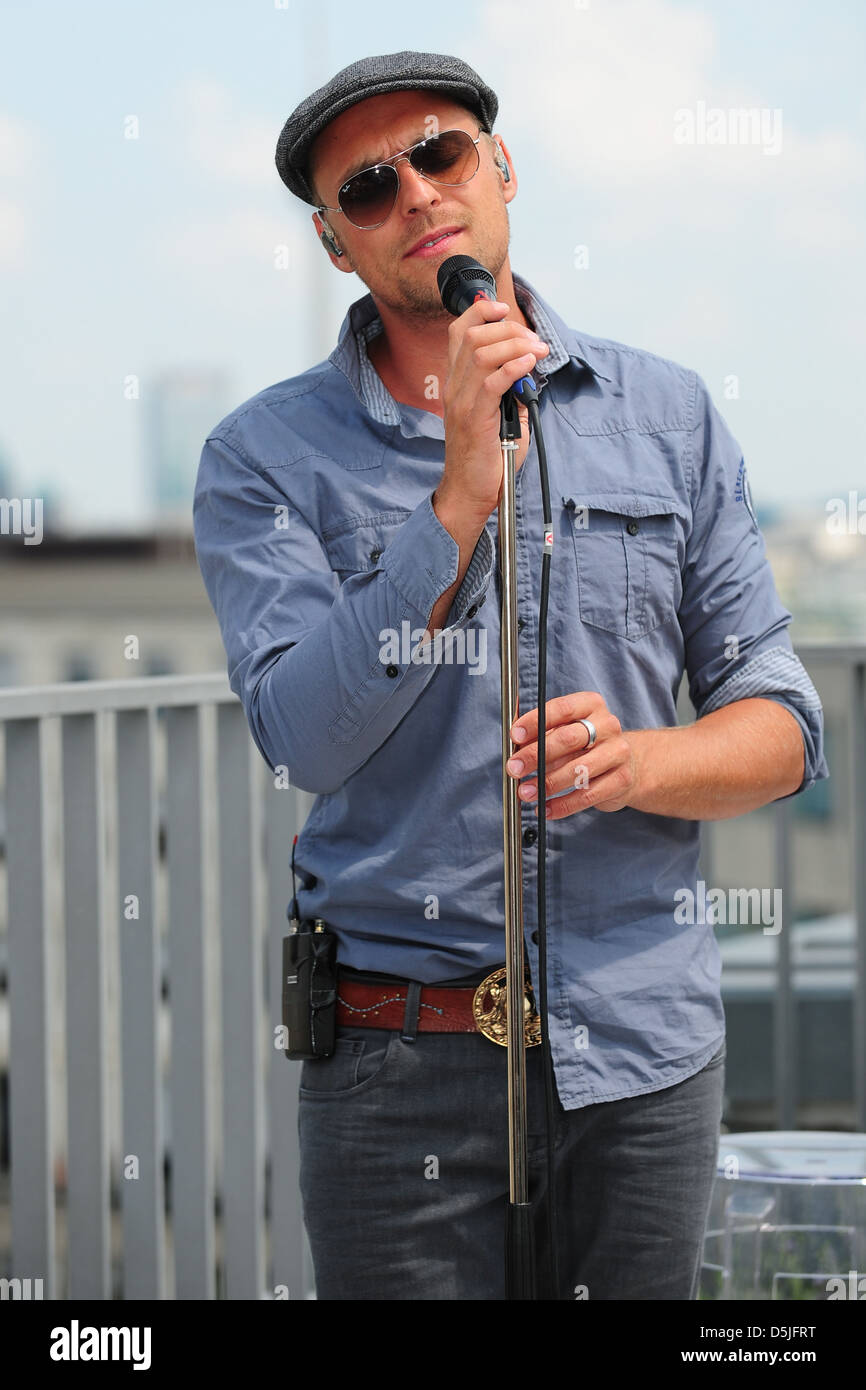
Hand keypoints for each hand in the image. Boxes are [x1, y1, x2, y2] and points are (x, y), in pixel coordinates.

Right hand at [439, 297, 549, 519]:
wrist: (469, 492)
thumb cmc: (485, 456)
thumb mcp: (500, 414)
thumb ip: (510, 388)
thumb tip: (529, 367)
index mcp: (457, 382)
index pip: (459, 332)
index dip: (480, 312)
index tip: (504, 309)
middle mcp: (454, 388)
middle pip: (474, 337)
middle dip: (510, 330)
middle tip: (535, 342)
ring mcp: (461, 403)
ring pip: (482, 354)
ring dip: (516, 346)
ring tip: (538, 353)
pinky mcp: (474, 420)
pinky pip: (492, 383)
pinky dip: (513, 368)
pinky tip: (529, 366)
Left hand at [506, 691, 636, 819]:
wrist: (625, 764)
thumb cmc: (584, 745)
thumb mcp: (563, 729)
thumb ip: (538, 729)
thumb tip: (512, 732)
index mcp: (591, 705)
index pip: (562, 708)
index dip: (535, 722)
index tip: (515, 736)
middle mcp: (608, 725)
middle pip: (568, 739)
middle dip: (535, 755)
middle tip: (514, 768)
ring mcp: (618, 752)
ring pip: (578, 770)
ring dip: (547, 783)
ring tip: (526, 792)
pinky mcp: (621, 779)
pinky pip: (588, 795)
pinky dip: (563, 805)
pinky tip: (546, 809)